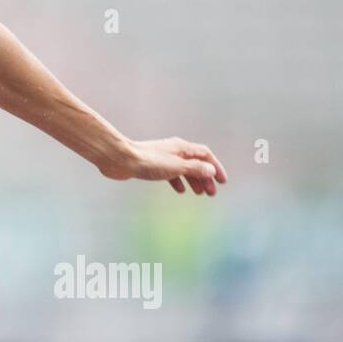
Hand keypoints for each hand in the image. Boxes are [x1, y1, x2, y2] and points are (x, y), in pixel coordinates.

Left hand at [99, 137, 227, 195]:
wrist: (120, 159)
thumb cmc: (147, 162)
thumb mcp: (175, 166)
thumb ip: (194, 168)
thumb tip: (211, 170)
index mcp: (181, 147)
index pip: (205, 155)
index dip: (216, 167)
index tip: (222, 182)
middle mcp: (174, 150)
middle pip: (195, 162)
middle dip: (205, 177)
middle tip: (211, 193)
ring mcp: (163, 157)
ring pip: (184, 169)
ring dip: (193, 180)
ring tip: (199, 194)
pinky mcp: (152, 165)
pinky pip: (170, 173)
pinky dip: (178, 181)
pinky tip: (180, 190)